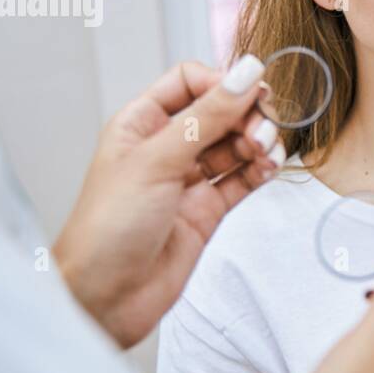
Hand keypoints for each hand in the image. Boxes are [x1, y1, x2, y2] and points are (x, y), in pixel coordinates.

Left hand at [53, 56, 283, 346]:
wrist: (104, 297)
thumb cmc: (107, 229)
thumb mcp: (157, 160)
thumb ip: (207, 117)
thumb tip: (245, 75)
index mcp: (140, 124)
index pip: (191, 82)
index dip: (222, 83)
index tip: (250, 94)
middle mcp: (166, 147)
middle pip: (220, 113)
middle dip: (247, 116)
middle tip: (261, 132)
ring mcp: (189, 180)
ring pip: (236, 146)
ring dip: (258, 143)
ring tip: (265, 154)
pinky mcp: (207, 211)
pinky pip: (242, 180)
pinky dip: (260, 171)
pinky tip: (269, 169)